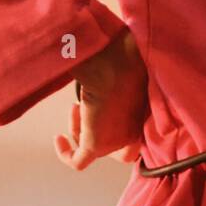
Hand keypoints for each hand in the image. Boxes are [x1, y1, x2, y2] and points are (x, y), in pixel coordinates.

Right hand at [54, 28, 147, 170]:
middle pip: (118, 142)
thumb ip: (124, 63)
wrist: (117, 63)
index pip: (138, 127)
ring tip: (75, 108)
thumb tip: (113, 45)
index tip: (104, 102)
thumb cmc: (126, 54)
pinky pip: (78, 160)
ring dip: (80, 131)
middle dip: (100, 127)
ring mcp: (116, 141)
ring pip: (95, 148)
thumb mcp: (130, 59)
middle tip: (87, 108)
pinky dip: (65, 153)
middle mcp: (135, 130)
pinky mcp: (97, 147)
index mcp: (148, 111)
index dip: (119, 119)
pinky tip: (58, 138)